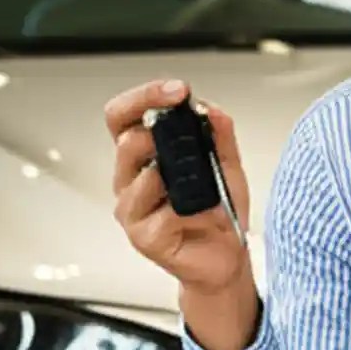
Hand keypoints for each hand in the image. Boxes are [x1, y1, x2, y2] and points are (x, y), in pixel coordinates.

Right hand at [105, 78, 252, 294]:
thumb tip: (208, 108)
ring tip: (202, 184)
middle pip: (126, 140)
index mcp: (144, 155)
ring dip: (177, 174)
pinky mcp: (143, 238)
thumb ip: (219, 133)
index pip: (124, 116)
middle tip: (190, 133)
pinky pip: (162, 214)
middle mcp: (131, 179)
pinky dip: (190, 210)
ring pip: (141, 177)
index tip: (177, 91)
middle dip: (161, 130)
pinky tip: (203, 213)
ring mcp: (133, 209)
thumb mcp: (227, 163)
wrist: (225, 258)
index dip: (144, 96)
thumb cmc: (218, 210)